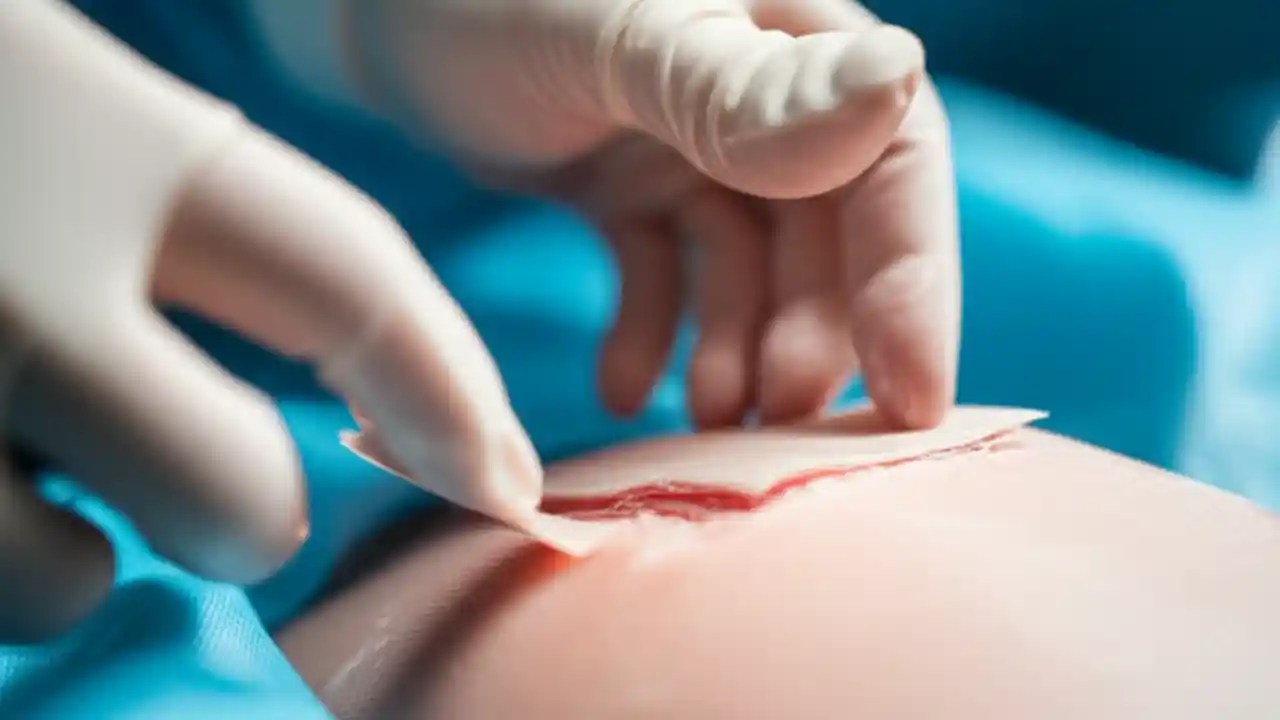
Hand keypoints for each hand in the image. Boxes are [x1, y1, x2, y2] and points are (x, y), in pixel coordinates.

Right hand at [0, 0, 539, 641]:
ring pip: (58, 585)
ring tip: (4, 451)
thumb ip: (170, 199)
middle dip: (247, 511)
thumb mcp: (51, 80)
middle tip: (204, 472)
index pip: (356, 283)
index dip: (449, 394)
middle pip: (235, 496)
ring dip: (67, 549)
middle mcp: (10, 282)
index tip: (505, 475)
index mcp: (108, 139)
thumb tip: (316, 369)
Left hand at [344, 0, 958, 429]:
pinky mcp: (629, 188)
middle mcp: (759, 95)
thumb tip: (902, 87)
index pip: (894, 158)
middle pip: (830, 234)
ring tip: (704, 419)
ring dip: (736, 349)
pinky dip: (651, 332)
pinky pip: (663, 274)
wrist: (371, 7)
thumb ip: (743, 84)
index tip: (912, 400)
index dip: (914, 280)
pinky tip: (621, 388)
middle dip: (812, 337)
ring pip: (750, 268)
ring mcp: (693, 145)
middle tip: (771, 424)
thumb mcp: (610, 34)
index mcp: (789, 36)